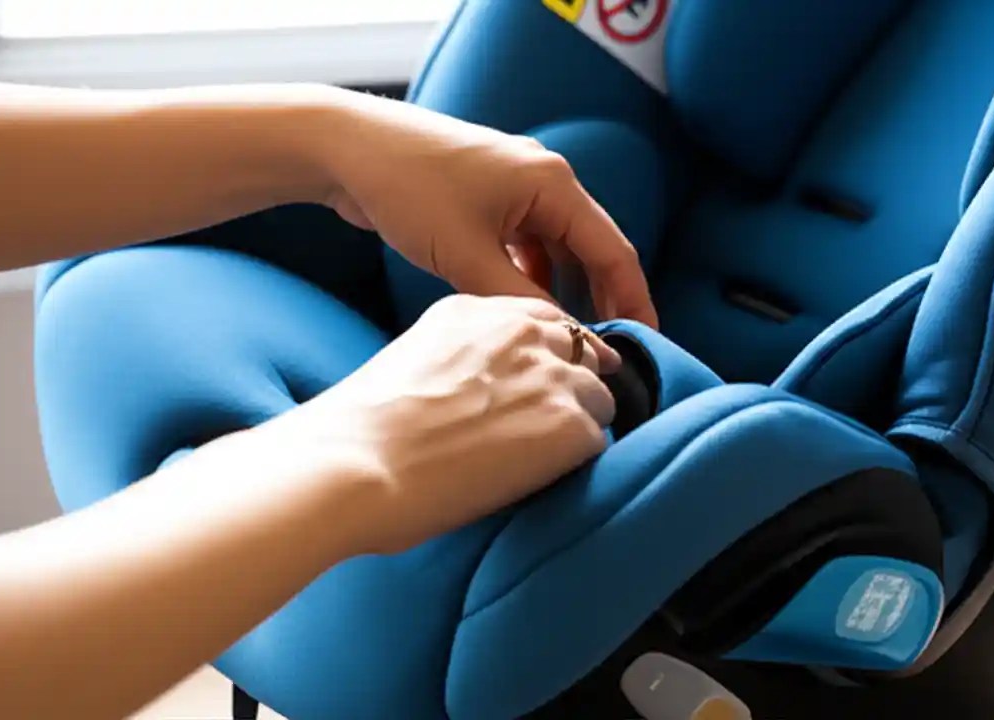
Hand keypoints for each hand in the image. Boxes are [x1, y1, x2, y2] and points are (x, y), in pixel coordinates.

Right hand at [243, 294, 619, 554]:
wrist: (356, 464)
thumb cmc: (362, 430)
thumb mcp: (411, 357)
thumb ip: (458, 356)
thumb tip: (481, 387)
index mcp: (475, 311)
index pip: (541, 319)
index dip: (547, 354)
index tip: (542, 382)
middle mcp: (520, 332)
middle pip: (579, 351)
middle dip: (569, 384)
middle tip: (544, 427)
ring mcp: (551, 375)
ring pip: (597, 395)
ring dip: (577, 424)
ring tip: (540, 460)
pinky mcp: (570, 424)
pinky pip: (595, 439)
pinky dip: (574, 462)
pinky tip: (539, 479)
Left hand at [309, 91, 658, 328]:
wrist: (347, 148)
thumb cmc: (408, 189)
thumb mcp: (467, 256)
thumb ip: (520, 302)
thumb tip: (562, 340)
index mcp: (552, 184)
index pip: (612, 251)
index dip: (633, 301)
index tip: (646, 343)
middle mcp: (544, 180)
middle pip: (591, 250)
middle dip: (604, 300)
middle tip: (611, 351)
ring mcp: (515, 188)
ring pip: (558, 249)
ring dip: (565, 291)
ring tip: (569, 338)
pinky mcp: (488, 198)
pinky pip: (526, 244)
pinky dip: (532, 277)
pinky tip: (524, 307)